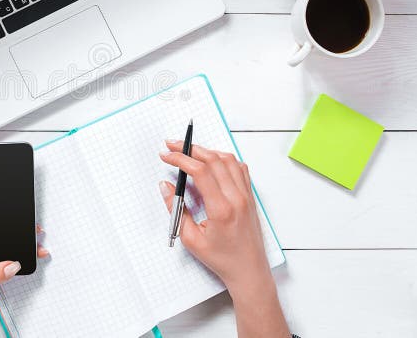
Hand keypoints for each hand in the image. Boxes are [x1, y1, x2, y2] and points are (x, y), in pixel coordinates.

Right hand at [159, 143, 289, 337]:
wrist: (248, 270)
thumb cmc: (222, 258)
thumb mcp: (191, 239)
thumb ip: (177, 210)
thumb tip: (166, 187)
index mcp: (221, 209)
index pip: (200, 171)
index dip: (181, 159)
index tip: (166, 155)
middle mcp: (237, 198)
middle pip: (214, 159)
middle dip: (190, 149)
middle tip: (173, 145)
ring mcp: (246, 196)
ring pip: (228, 160)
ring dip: (207, 151)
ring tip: (190, 151)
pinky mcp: (250, 197)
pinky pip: (240, 168)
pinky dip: (224, 159)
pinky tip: (213, 161)